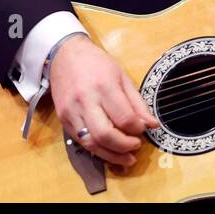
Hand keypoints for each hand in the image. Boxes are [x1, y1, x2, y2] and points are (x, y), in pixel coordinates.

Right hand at [48, 35, 158, 167]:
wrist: (65, 55)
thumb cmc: (97, 63)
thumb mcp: (122, 76)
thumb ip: (137, 102)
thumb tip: (152, 124)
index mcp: (104, 86)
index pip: (124, 117)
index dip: (137, 129)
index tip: (143, 129)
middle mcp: (85, 100)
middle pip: (105, 135)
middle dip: (124, 146)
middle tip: (136, 146)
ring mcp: (71, 111)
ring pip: (91, 143)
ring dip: (111, 155)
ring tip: (126, 158)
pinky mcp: (62, 119)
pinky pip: (80, 142)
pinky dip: (97, 149)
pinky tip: (109, 150)